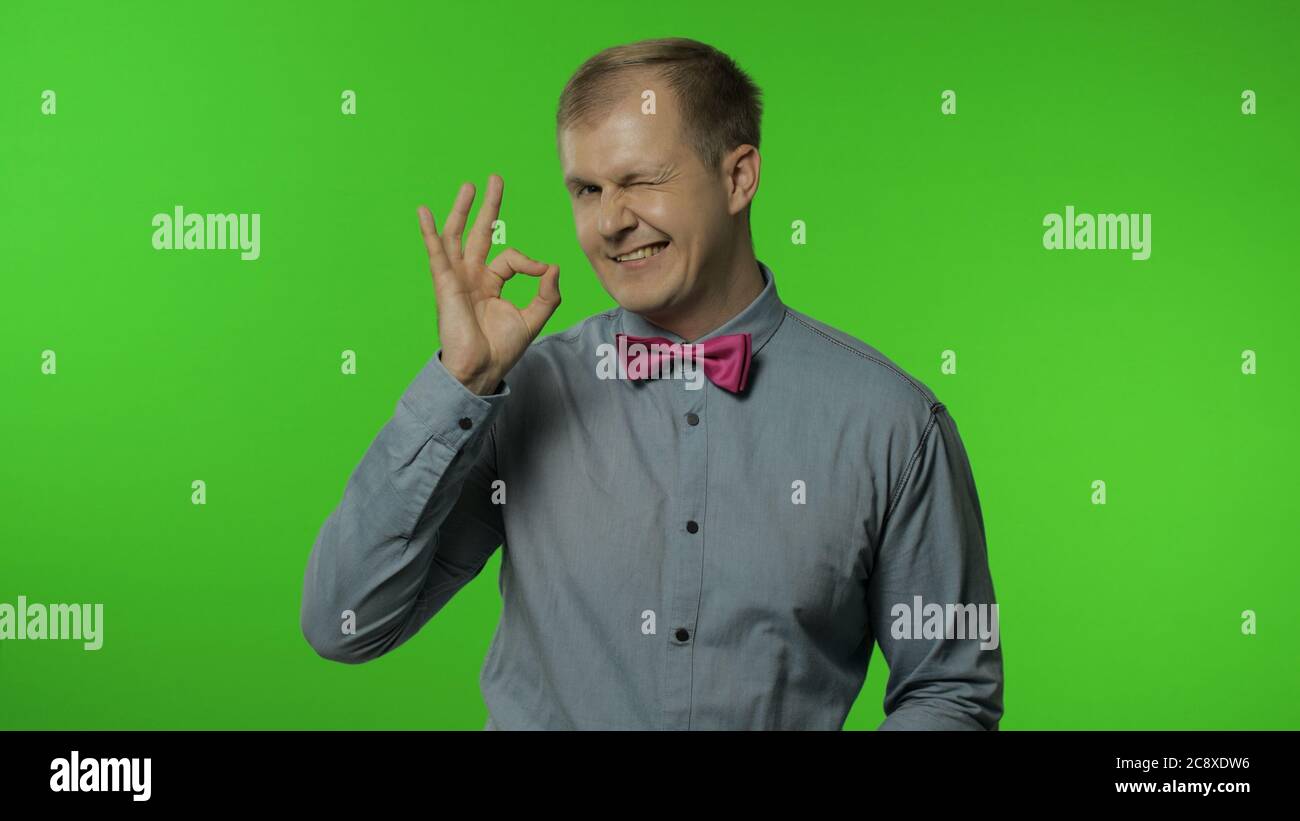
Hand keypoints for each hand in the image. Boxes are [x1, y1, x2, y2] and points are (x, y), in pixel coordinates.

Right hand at [418, 174, 560, 394]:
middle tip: (495, 179)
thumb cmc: (501, 349)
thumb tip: (554, 265)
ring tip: (469, 186)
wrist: (480, 370)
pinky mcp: (445, 285)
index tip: (544, 272)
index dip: (530, 261)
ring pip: (458, 236)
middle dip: (488, 206)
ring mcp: (457, 279)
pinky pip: (436, 253)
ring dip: (462, 210)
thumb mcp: (533, 318)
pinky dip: (429, 232)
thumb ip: (548, 293)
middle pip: (480, 234)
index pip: (510, 257)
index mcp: (491, 284)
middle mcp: (472, 277)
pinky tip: (423, 212)